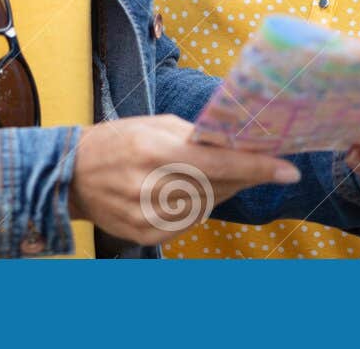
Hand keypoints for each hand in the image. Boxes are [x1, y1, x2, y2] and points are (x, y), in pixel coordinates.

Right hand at [69, 115, 299, 245]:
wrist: (71, 173)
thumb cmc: (118, 140)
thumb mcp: (155, 125)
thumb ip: (195, 135)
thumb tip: (238, 143)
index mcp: (156, 151)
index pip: (219, 163)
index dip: (257, 167)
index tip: (288, 170)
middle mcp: (152, 187)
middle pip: (218, 187)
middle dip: (242, 175)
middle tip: (259, 163)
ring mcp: (147, 215)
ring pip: (206, 206)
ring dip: (219, 190)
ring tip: (207, 173)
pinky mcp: (143, 234)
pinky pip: (188, 223)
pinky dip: (196, 206)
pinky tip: (185, 191)